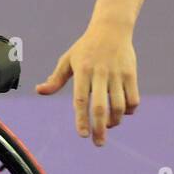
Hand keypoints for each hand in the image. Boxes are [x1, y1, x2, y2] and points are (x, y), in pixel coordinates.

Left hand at [36, 21, 139, 145]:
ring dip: (115, 120)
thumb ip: (56, 79)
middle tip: (98, 144)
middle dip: (100, 128)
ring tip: (109, 127)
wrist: (111, 29)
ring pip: (120, 105)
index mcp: (82, 71)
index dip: (81, 118)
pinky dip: (129, 110)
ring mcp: (117, 74)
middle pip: (101, 106)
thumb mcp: (67, 60)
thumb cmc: (85, 48)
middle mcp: (100, 74)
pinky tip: (123, 113)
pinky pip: (133, 98)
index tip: (82, 135)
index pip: (81, 100)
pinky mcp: (131, 74)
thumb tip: (39, 91)